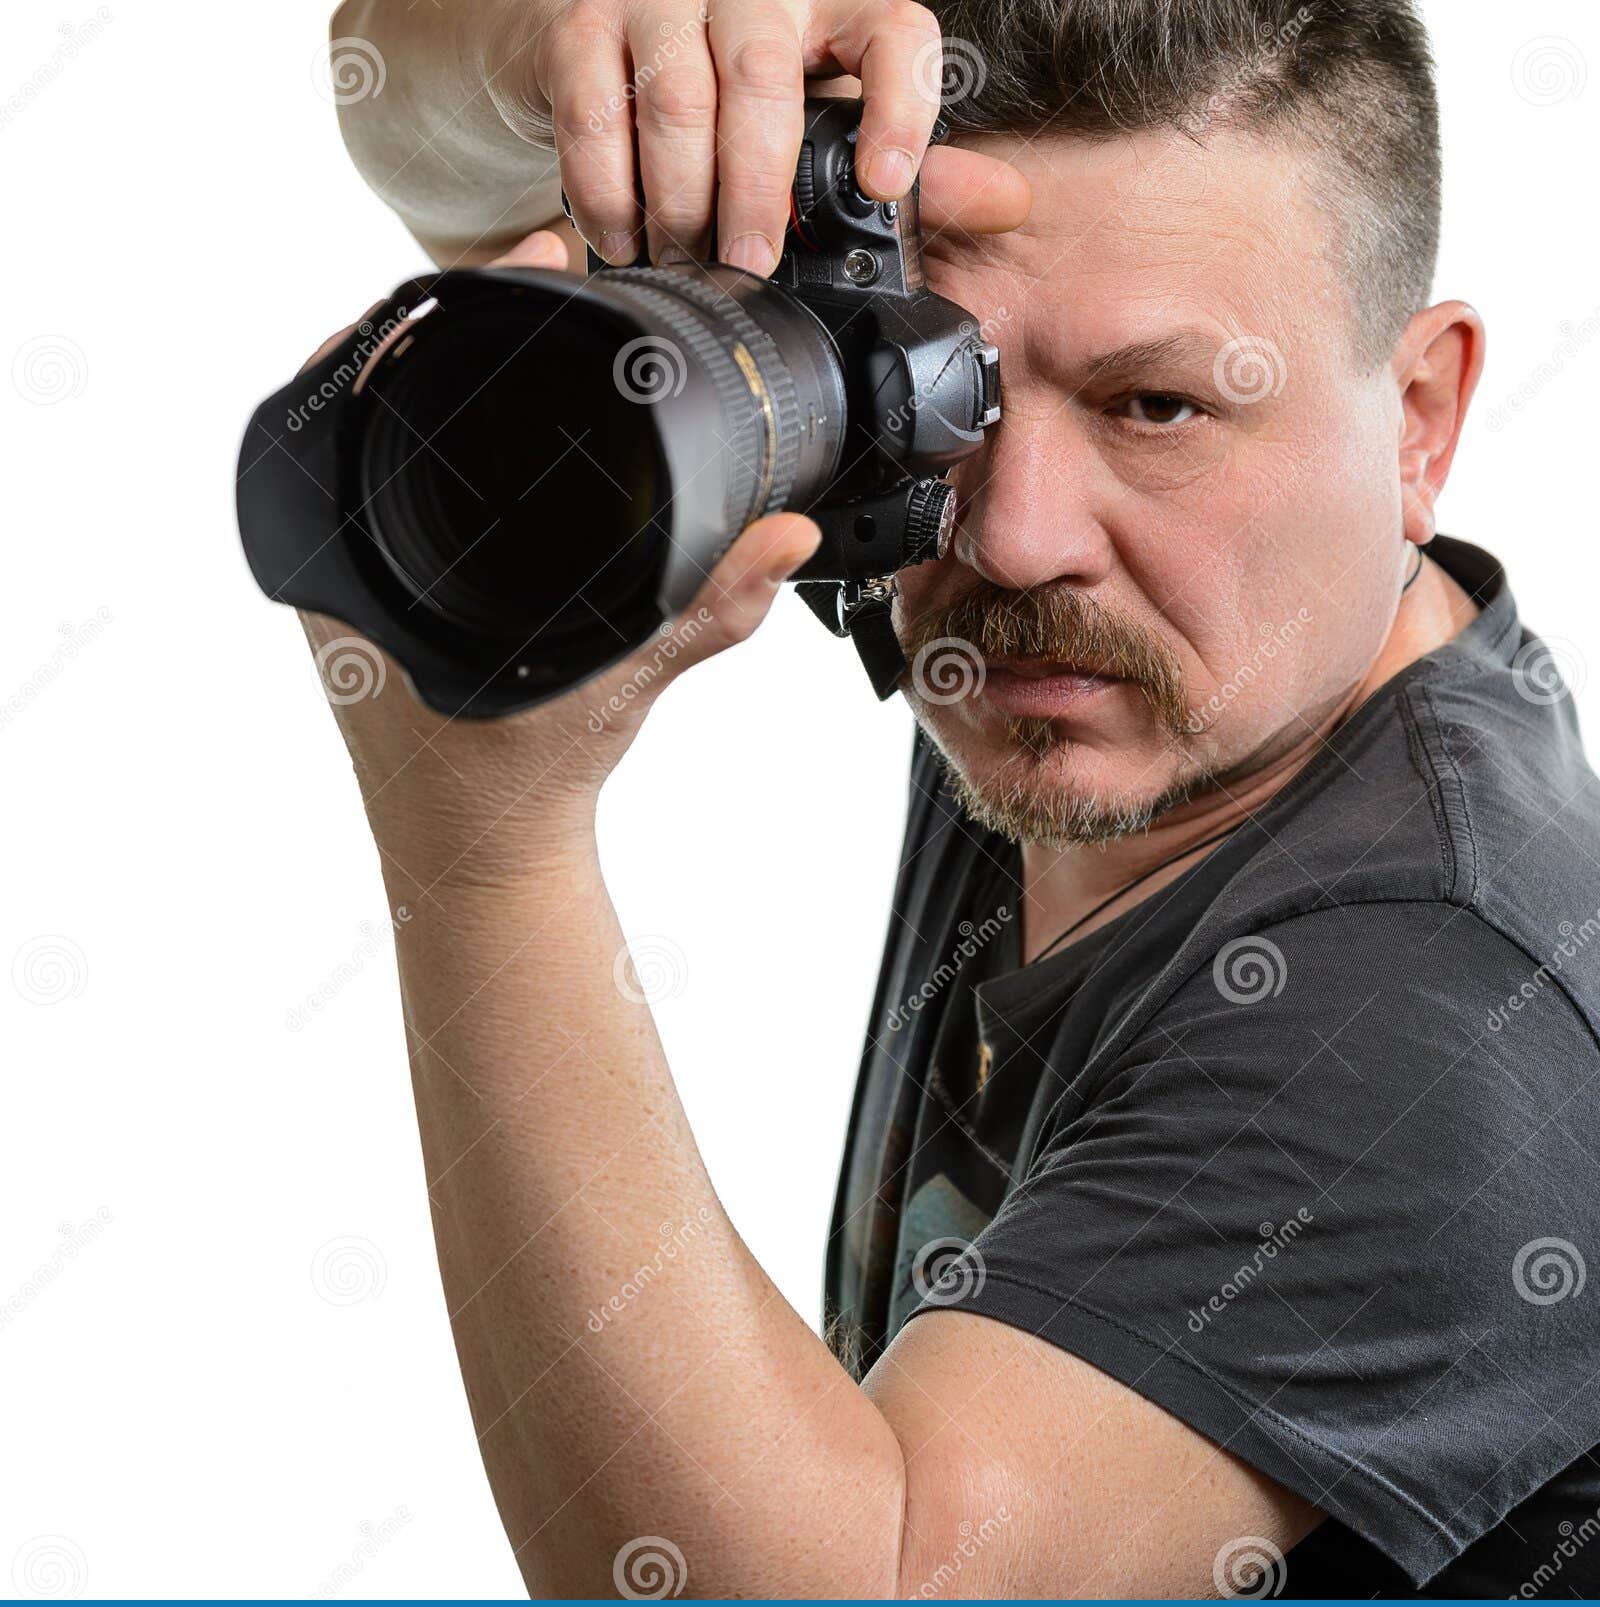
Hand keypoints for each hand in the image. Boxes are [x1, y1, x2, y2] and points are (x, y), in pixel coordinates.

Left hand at [301, 228, 821, 898]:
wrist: (480, 865)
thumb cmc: (512, 792)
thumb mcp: (609, 687)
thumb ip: (703, 611)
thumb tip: (784, 541)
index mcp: (360, 568)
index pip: (354, 387)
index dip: (425, 310)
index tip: (509, 269)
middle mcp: (339, 564)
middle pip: (372, 399)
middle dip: (454, 332)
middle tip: (538, 279)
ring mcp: (353, 581)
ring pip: (385, 444)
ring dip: (448, 383)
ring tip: (526, 330)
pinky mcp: (383, 600)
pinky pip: (401, 492)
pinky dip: (448, 443)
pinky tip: (507, 424)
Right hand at [490, 0, 1029, 268]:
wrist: (611, 26)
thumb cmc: (736, 84)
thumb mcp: (830, 110)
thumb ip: (906, 152)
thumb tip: (1002, 202)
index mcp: (834, 4)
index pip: (892, 33)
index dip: (900, 107)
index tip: (885, 185)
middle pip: (762, 79)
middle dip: (755, 190)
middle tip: (752, 266)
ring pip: (676, 101)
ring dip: (680, 202)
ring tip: (687, 262)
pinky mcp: (580, 26)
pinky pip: (595, 117)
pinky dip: (608, 193)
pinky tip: (625, 240)